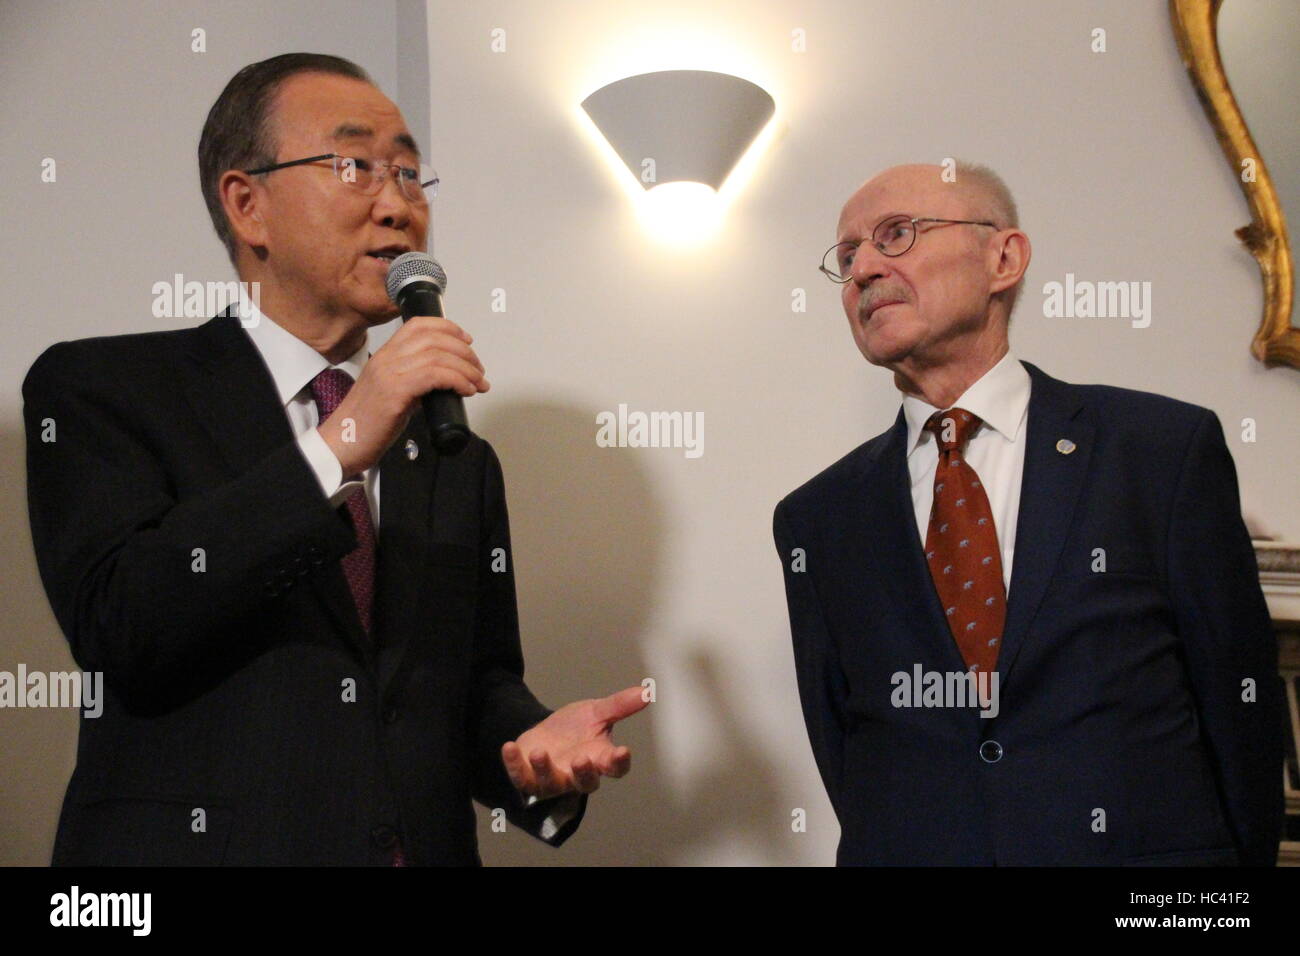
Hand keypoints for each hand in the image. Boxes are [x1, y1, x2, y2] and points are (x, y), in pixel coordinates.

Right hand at [317, 315, 487, 475]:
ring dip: (466, 368)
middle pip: (434, 338)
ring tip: (478, 383)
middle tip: (478, 369)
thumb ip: (413, 381)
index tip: (467, 341)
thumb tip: (442, 381)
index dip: (448, 328)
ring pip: (438, 356)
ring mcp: (389, 374)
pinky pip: (434, 375)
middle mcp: (387, 359)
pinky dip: (457, 380)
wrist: (341, 444)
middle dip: (465, 352)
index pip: (418, 325)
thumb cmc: (366, 424)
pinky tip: (467, 390)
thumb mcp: (391, 392)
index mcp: (385, 355)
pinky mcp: (395, 393)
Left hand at [502, 685, 648, 800]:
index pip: (615, 767)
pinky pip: (520, 777)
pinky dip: (513, 764)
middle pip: (585, 783)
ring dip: (545, 770)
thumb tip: (647, 691)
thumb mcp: (597, 712)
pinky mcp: (527, 778)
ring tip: (539, 753)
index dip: (619, 762)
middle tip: (580, 759)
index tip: (623, 751)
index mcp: (599, 759)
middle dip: (583, 773)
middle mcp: (576, 775)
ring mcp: (551, 779)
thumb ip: (620, 705)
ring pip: (551, 783)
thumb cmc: (576, 729)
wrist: (546, 734)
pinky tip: (508, 747)